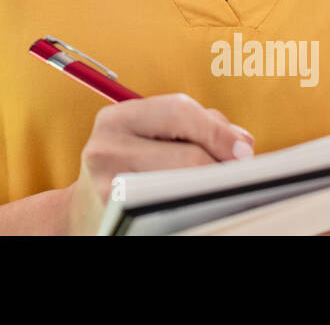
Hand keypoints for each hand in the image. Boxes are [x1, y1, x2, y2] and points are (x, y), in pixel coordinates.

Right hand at [62, 93, 254, 234]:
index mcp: (116, 118)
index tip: (245, 152)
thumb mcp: (149, 137)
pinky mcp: (116, 218)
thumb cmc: (130, 170)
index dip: (218, 130)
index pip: (178, 111)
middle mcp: (105, 148)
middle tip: (238, 179)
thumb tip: (241, 141)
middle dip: (221, 167)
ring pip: (183, 187)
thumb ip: (195, 127)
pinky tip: (196, 208)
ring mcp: (107, 187)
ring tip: (218, 192)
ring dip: (210, 190)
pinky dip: (192, 209)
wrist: (85, 213)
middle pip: (188, 155)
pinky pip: (171, 212)